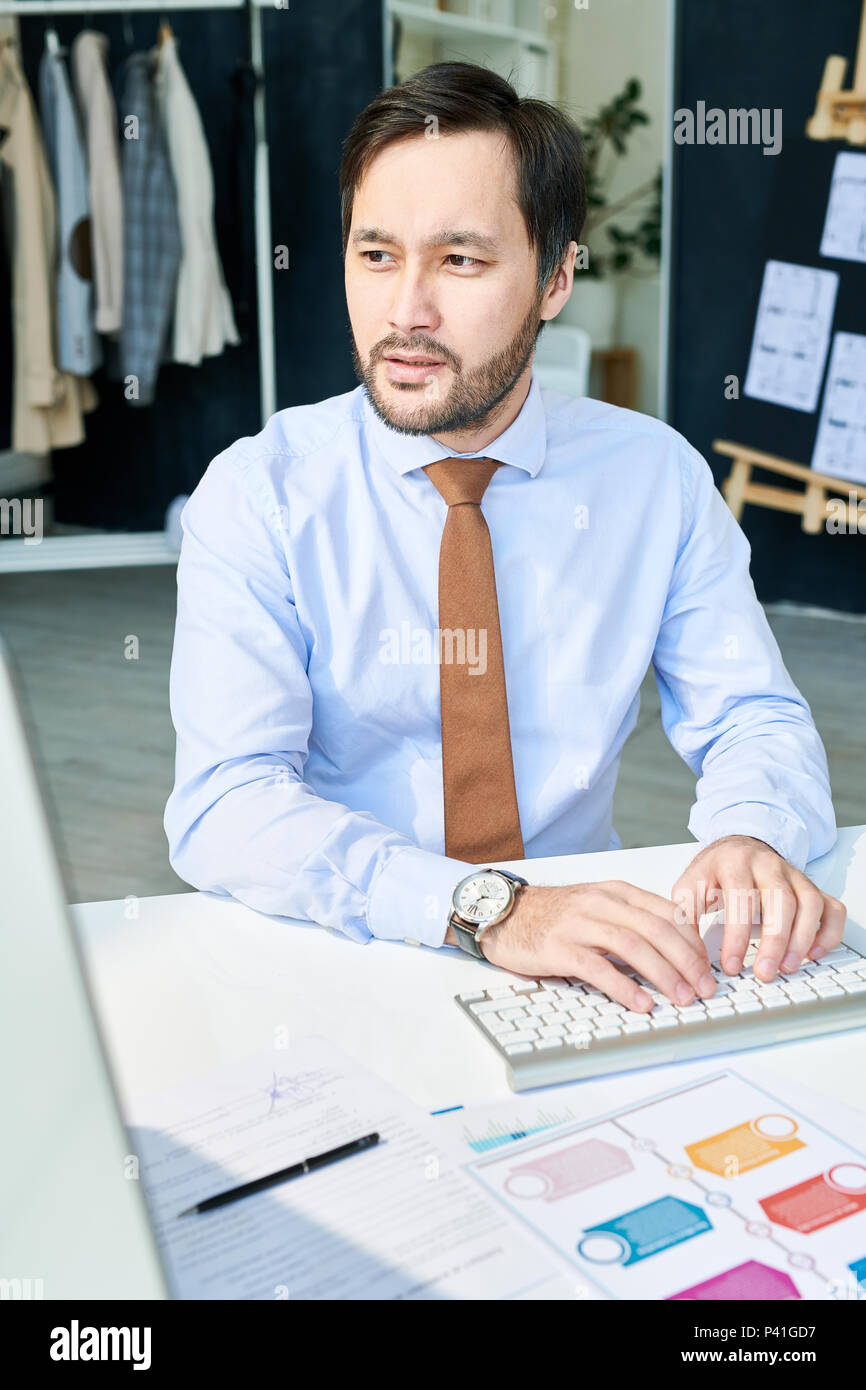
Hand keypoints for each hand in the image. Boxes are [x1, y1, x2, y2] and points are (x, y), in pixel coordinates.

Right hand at [478, 880, 716, 1012]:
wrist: (505, 914)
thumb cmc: (554, 915)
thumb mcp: (597, 906)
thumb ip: (631, 919)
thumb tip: (674, 949)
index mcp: (616, 892)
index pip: (666, 913)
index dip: (692, 941)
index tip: (708, 966)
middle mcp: (601, 903)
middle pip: (656, 929)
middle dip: (687, 961)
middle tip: (705, 988)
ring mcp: (579, 924)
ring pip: (633, 946)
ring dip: (663, 975)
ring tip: (682, 998)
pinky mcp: (559, 947)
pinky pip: (598, 968)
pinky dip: (623, 987)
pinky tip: (641, 1004)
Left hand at [671, 834, 845, 981]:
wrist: (737, 847)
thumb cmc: (714, 872)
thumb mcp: (690, 885)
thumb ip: (685, 914)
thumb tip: (687, 952)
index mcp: (735, 863)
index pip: (740, 897)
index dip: (737, 934)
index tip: (731, 965)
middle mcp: (768, 866)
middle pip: (780, 900)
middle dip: (774, 940)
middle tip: (764, 973)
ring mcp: (794, 875)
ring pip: (809, 903)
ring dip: (802, 938)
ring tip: (788, 967)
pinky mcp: (811, 887)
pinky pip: (831, 908)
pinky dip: (828, 932)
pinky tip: (813, 953)